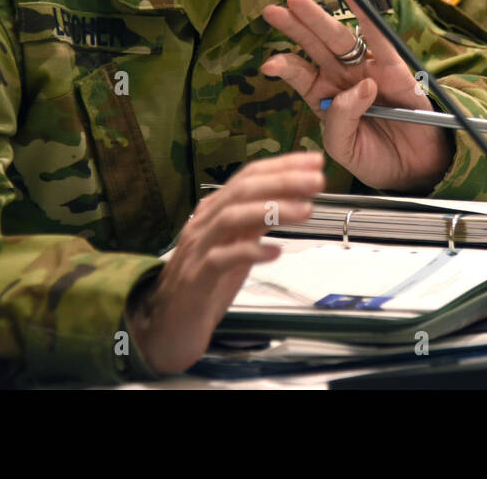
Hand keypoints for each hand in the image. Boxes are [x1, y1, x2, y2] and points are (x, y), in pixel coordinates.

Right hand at [126, 152, 323, 374]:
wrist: (169, 325)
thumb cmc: (206, 283)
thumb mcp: (236, 245)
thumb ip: (256, 222)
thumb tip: (290, 198)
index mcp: (214, 211)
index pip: (247, 177)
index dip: (282, 166)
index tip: (315, 162)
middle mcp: (203, 223)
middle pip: (242, 191)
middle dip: (282, 181)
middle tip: (317, 180)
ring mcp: (198, 249)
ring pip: (232, 217)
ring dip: (272, 210)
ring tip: (305, 211)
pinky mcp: (196, 278)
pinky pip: (221, 259)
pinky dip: (249, 252)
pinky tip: (275, 252)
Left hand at [260, 0, 452, 192]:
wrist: (413, 169)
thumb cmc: (375, 157)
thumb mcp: (343, 147)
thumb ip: (340, 120)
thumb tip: (362, 86)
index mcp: (323, 96)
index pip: (300, 73)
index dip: (285, 65)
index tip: (268, 64)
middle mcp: (342, 78)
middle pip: (315, 46)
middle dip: (294, 27)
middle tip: (273, 10)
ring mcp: (367, 70)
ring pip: (340, 39)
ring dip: (318, 19)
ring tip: (296, 1)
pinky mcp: (394, 70)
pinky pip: (380, 41)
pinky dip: (367, 19)